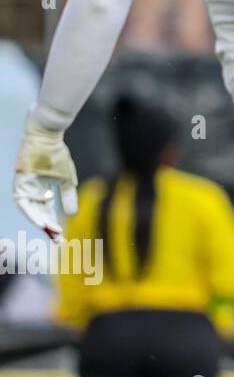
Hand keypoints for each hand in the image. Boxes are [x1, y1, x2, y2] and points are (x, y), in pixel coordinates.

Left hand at [13, 119, 78, 239]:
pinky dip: (32, 213)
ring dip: (40, 222)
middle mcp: (31, 191)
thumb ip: (68, 196)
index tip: (62, 236)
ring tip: (51, 233)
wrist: (47, 136)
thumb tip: (72, 215)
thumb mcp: (66, 178)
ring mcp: (24, 187)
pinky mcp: (19, 182)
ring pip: (30, 210)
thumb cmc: (56, 155)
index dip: (54, 223)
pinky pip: (23, 202)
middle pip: (38, 213)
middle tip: (58, 241)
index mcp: (42, 190)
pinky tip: (42, 222)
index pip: (47, 210)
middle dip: (48, 227)